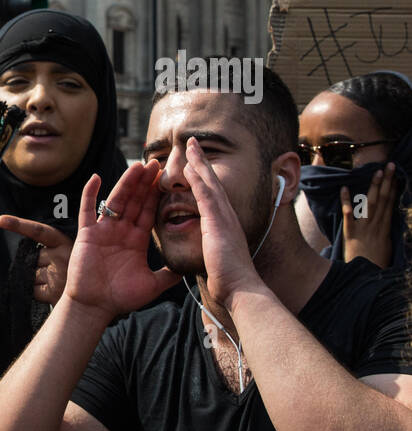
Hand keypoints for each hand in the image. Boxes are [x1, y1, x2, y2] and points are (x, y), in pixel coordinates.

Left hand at [0, 217, 73, 303]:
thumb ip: (49, 247)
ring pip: (30, 274)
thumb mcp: (67, 252)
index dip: (19, 225)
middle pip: (32, 258)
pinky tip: (52, 292)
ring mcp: (58, 274)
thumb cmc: (75, 272)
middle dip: (37, 265)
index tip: (1, 220)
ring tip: (56, 283)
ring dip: (37, 280)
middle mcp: (63, 256)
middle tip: (55, 272)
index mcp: (65, 242)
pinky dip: (38, 292)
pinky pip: (32, 290)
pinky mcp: (52, 292)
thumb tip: (25, 253)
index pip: (38, 232)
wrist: (92, 296)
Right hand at [63, 160, 178, 319]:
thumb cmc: (120, 298)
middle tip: (156, 163)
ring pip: (116, 200)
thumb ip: (169, 274)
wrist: (95, 307)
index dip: (157, 195)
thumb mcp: (152, 285)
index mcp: (136, 240)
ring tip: (138, 166)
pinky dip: (90, 193)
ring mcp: (103, 231)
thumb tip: (189, 269)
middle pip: (134, 201)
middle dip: (145, 183)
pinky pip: (88, 209)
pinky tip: (97, 177)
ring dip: (126, 183)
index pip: (148, 211)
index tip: (166, 179)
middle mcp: (120, 231)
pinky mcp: (87, 234)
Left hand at [183, 139, 264, 303]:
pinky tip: (189, 167)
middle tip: (192, 143)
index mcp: (225, 223)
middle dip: (202, 161)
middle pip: (213, 181)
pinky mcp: (218, 222)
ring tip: (189, 145)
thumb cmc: (230, 278)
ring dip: (199, 162)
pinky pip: (206, 195)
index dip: (204, 176)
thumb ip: (214, 247)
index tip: (194, 162)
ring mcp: (224, 216)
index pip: (212, 193)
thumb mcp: (219, 257)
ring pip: (210, 182)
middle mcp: (227, 215)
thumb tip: (210, 249)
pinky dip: (198, 179)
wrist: (241, 287)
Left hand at [341, 163, 397, 267]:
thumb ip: (388, 230)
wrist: (366, 276)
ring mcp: (364, 229)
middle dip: (387, 181)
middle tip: (389, 165)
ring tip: (376, 172)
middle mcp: (376, 226)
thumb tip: (391, 216)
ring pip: (370, 204)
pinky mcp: (350, 234)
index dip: (394, 188)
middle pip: (383, 200)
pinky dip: (347, 202)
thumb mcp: (387, 245)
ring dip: (373, 187)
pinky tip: (344, 188)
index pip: (391, 203)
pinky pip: (349, 215)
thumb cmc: (377, 262)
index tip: (397, 175)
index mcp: (386, 228)